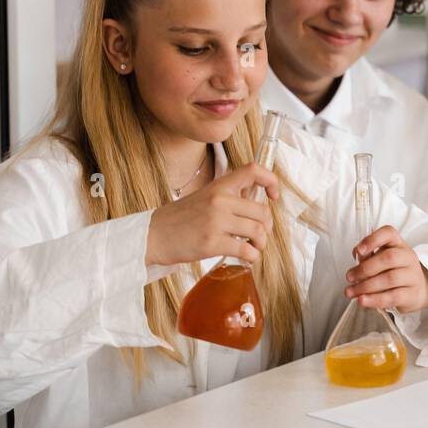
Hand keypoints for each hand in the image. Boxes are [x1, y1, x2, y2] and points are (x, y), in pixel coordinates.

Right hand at [145, 162, 278, 266]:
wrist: (154, 235)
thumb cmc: (181, 218)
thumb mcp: (205, 196)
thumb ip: (229, 197)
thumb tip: (257, 205)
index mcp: (220, 185)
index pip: (253, 171)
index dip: (271, 181)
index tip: (273, 196)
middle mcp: (220, 200)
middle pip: (262, 211)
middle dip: (267, 226)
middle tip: (260, 234)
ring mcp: (216, 221)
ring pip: (258, 230)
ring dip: (261, 242)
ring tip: (254, 247)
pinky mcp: (212, 243)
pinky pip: (246, 249)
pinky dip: (253, 256)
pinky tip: (247, 257)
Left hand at [344, 225, 427, 314]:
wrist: (418, 291)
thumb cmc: (395, 272)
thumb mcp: (382, 260)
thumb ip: (368, 256)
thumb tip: (357, 255)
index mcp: (399, 244)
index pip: (389, 233)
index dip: (372, 240)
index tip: (358, 251)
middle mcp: (408, 257)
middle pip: (388, 258)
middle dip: (365, 268)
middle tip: (349, 277)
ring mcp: (412, 276)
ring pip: (389, 279)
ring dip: (366, 286)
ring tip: (351, 292)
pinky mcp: (412, 294)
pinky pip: (392, 297)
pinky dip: (375, 299)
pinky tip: (363, 300)